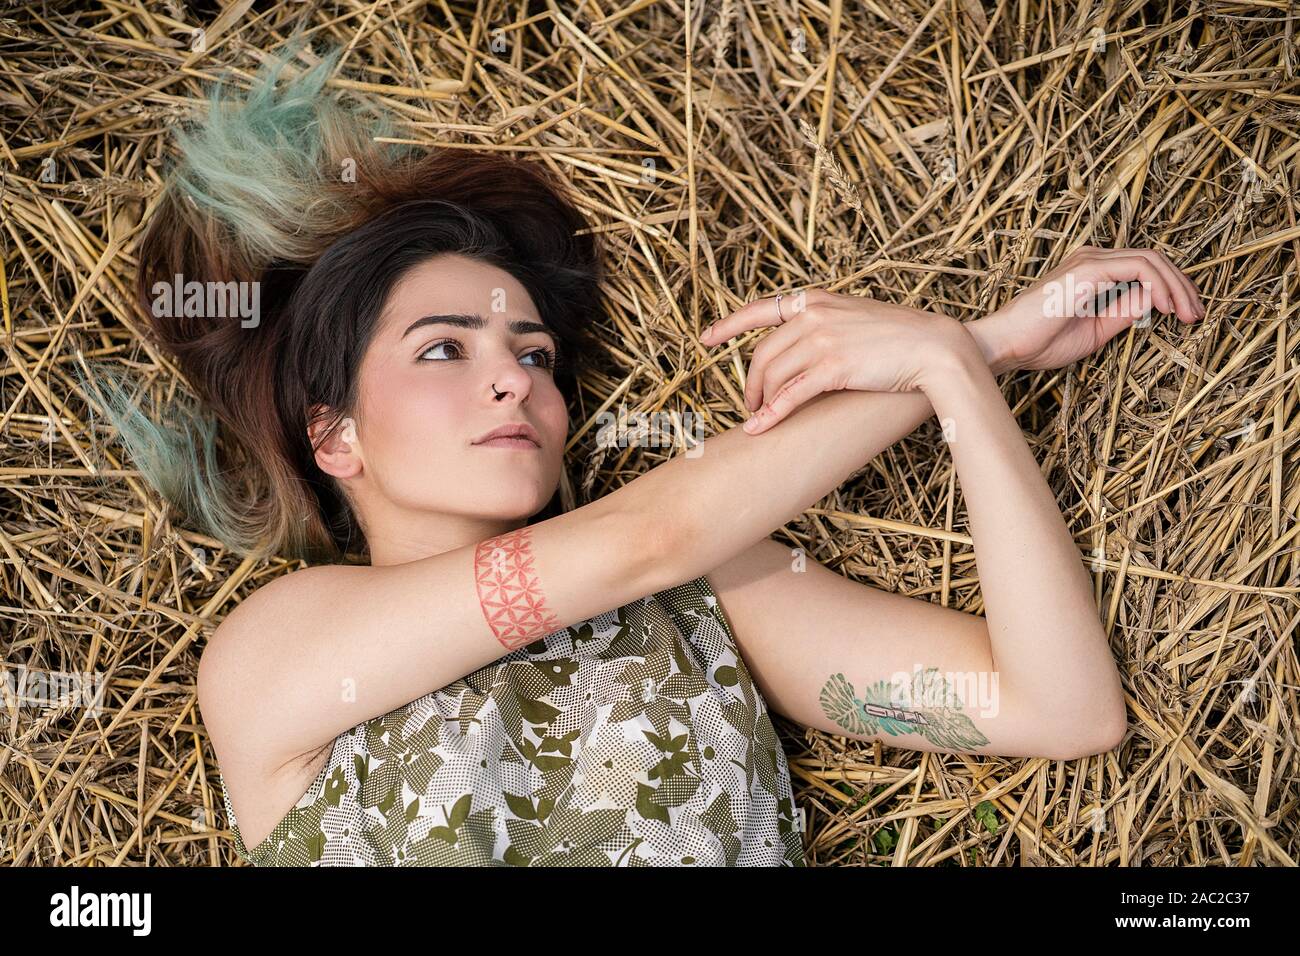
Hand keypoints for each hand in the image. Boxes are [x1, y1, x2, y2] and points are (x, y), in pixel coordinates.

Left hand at [698, 289, 973, 434]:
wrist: (937, 347)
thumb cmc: (901, 337)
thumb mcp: (855, 317)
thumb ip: (825, 324)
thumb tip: (801, 345)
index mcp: (816, 300)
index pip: (759, 310)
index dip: (728, 326)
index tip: (707, 338)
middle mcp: (814, 315)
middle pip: (762, 353)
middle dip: (749, 382)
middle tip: (748, 404)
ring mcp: (822, 339)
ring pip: (772, 376)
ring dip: (760, 401)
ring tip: (758, 417)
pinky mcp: (833, 367)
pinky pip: (789, 395)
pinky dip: (770, 414)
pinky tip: (758, 428)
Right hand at [976, 245, 1204, 371]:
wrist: (1006, 344)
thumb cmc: (1038, 342)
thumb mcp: (1096, 330)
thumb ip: (1124, 313)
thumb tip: (1154, 303)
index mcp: (1092, 272)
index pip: (1144, 270)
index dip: (1172, 290)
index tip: (1186, 317)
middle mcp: (1092, 259)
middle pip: (1154, 261)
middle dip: (1182, 287)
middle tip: (1197, 315)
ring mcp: (1090, 261)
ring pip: (1152, 261)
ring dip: (1177, 287)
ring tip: (1188, 314)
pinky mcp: (1089, 269)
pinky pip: (1139, 269)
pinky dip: (1160, 286)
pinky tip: (1167, 308)